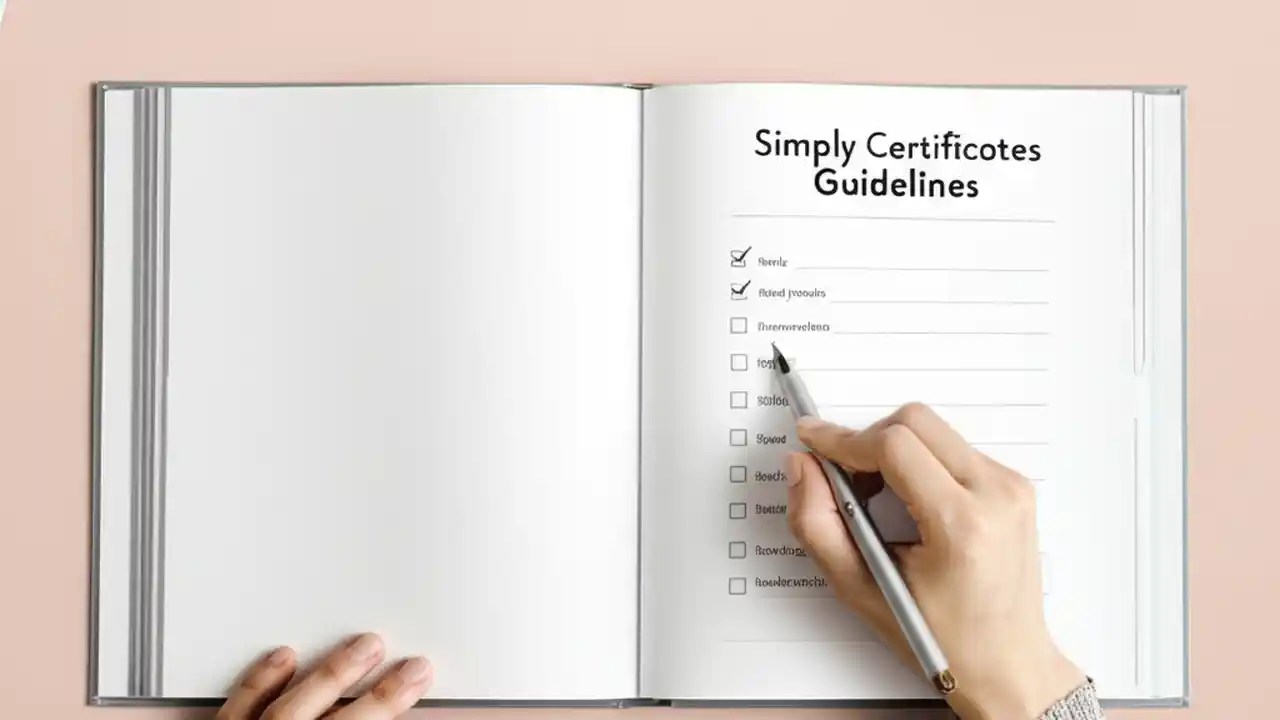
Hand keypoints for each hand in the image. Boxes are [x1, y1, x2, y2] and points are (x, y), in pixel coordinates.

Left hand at [217, 633, 430, 719]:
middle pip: (330, 715)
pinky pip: (237, 708)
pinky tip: (282, 656)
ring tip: (357, 646)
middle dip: (368, 684)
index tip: (417, 677)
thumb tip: (384, 711)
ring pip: (288, 706)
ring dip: (326, 674)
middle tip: (397, 655)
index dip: (392, 701)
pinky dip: (260, 681)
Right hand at [787, 403, 1083, 719]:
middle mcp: (996, 495)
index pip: (894, 445)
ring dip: (893, 451)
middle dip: (867, 441)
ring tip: (876, 499)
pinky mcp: (1015, 486)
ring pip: (934, 430)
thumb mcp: (861, 590)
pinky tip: (908, 504)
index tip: (811, 440)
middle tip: (845, 480)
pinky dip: (920, 462)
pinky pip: (954, 448)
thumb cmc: (941, 639)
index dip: (842, 439)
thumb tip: (801, 467)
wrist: (1007, 664)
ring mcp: (1012, 487)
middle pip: (915, 422)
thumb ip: (817, 524)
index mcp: (962, 524)